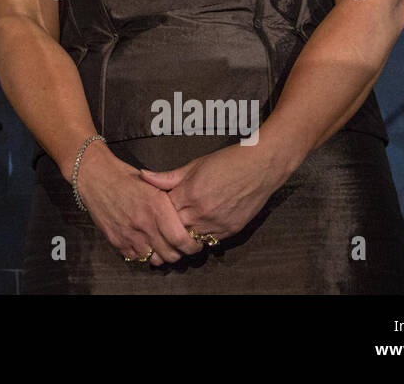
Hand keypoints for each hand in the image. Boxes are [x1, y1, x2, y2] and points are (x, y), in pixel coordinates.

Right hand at [75, 143, 203, 266]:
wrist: (94, 176)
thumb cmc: (123, 177)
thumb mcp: (151, 183)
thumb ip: (168, 201)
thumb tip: (185, 216)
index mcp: (156, 206)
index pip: (180, 239)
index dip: (191, 246)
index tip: (194, 245)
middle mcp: (143, 222)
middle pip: (169, 254)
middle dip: (178, 253)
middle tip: (178, 247)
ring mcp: (128, 233)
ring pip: (154, 259)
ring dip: (160, 255)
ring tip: (160, 245)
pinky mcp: (115, 239)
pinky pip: (135, 257)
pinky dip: (142, 253)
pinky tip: (143, 242)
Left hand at [139, 143, 286, 243]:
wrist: (260, 167)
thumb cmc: (227, 162)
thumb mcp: (194, 165)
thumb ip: (168, 177)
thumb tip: (143, 176)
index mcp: (188, 194)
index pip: (163, 211)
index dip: (158, 211)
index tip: (156, 209)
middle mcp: (201, 213)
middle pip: (174, 228)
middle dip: (168, 226)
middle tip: (165, 223)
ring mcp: (216, 224)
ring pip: (191, 239)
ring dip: (184, 234)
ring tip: (180, 228)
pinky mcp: (230, 231)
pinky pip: (209, 241)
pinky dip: (202, 237)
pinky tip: (199, 229)